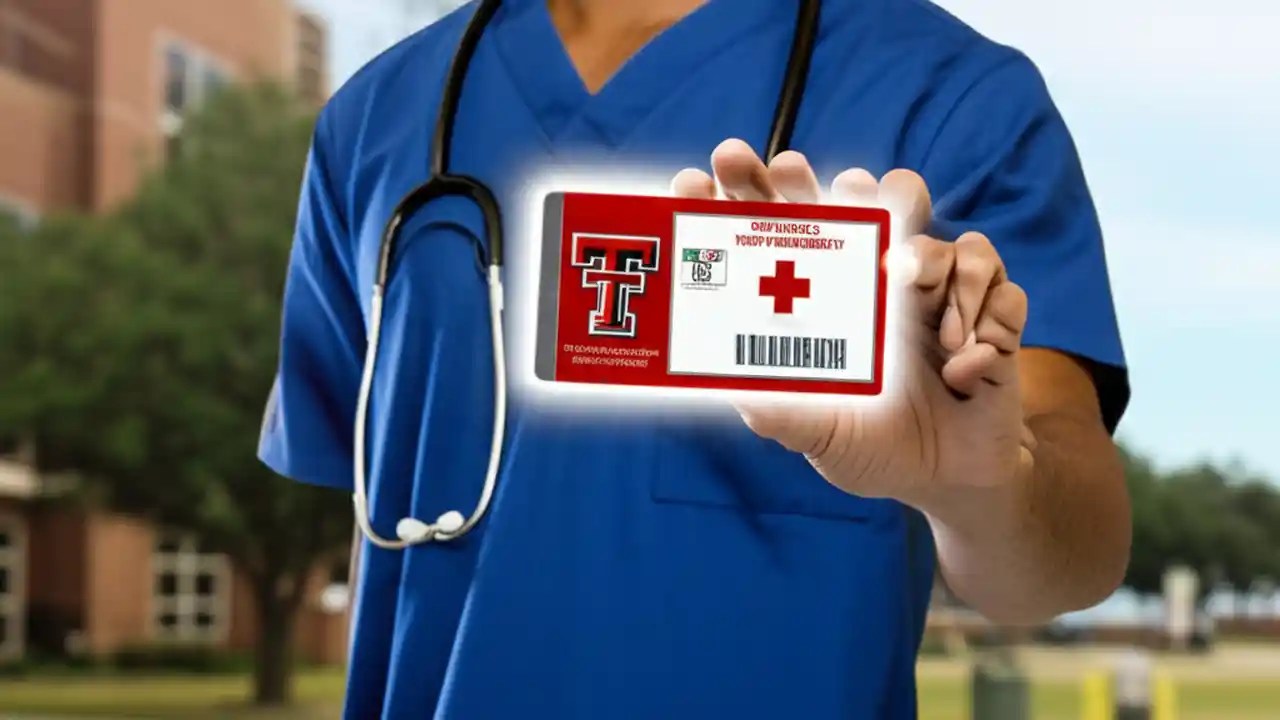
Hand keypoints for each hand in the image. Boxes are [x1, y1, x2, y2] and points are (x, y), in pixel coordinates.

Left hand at [671, 139, 1035, 509]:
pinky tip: (961, 365)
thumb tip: (733, 386)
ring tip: (908, 289)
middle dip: (818, 179)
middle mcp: (872, 275)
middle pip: (850, 196)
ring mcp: (930, 286)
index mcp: (822, 294)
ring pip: (926, 225)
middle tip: (788, 168)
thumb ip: (779, 409)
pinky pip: (987, 268)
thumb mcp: (814, 433)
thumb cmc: (870, 445)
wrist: (948, 482)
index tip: (712, 170)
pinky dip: (978, 311)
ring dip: (920, 254)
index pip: (780, 226)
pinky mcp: (983, 302)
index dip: (747, 191)